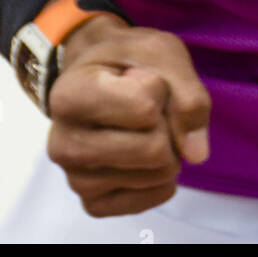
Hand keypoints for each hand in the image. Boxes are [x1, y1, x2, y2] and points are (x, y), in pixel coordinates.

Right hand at [45, 14, 211, 217]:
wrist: (98, 74)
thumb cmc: (127, 59)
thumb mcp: (161, 53)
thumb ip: (187, 94)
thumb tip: (196, 154)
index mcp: (69, 97)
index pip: (145, 107)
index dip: (158, 88)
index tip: (138, 76)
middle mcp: (62, 145)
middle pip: (154, 150)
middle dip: (168, 125)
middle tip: (147, 107)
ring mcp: (75, 179)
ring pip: (156, 176)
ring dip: (167, 150)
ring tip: (141, 127)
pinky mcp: (92, 203)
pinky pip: (150, 200)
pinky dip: (161, 178)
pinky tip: (144, 156)